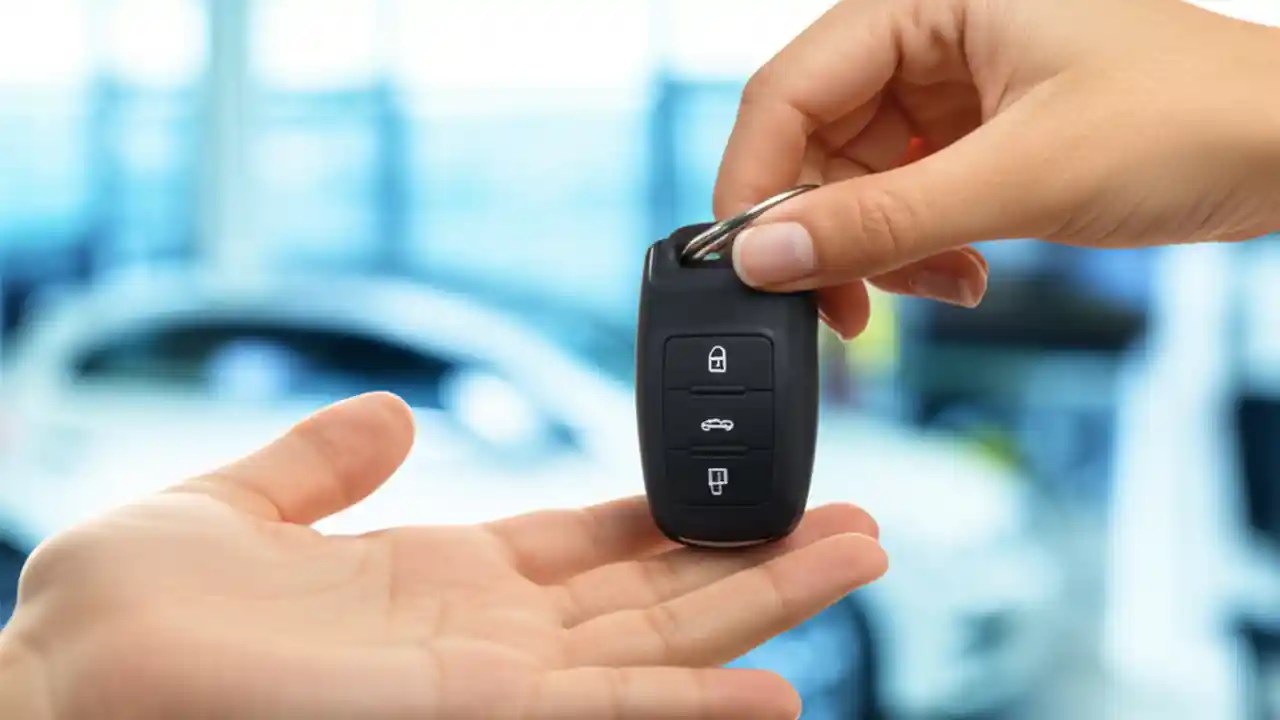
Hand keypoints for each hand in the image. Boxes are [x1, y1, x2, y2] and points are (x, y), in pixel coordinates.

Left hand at [0, 393, 885, 718]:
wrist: (64, 686)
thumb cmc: (125, 617)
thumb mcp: (234, 503)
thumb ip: (320, 461)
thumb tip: (391, 415)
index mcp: (438, 582)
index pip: (588, 546)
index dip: (669, 518)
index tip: (736, 486)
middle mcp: (487, 640)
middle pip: (654, 594)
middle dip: (754, 560)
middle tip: (853, 524)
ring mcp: (494, 686)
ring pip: (661, 646)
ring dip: (762, 611)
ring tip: (857, 560)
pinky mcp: (484, 716)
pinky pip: (616, 708)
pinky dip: (699, 705)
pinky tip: (784, 685)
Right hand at [717, 0, 1279, 337]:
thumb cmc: (1195, 118)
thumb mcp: (1021, 178)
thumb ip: (880, 223)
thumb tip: (764, 256)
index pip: (789, 87)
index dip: (757, 181)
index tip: (748, 263)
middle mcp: (931, 32)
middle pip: (816, 140)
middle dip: (829, 230)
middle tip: (848, 301)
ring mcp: (954, 84)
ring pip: (858, 179)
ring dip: (883, 248)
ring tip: (942, 280)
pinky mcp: (978, 131)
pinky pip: (907, 195)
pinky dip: (920, 246)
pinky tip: (964, 270)